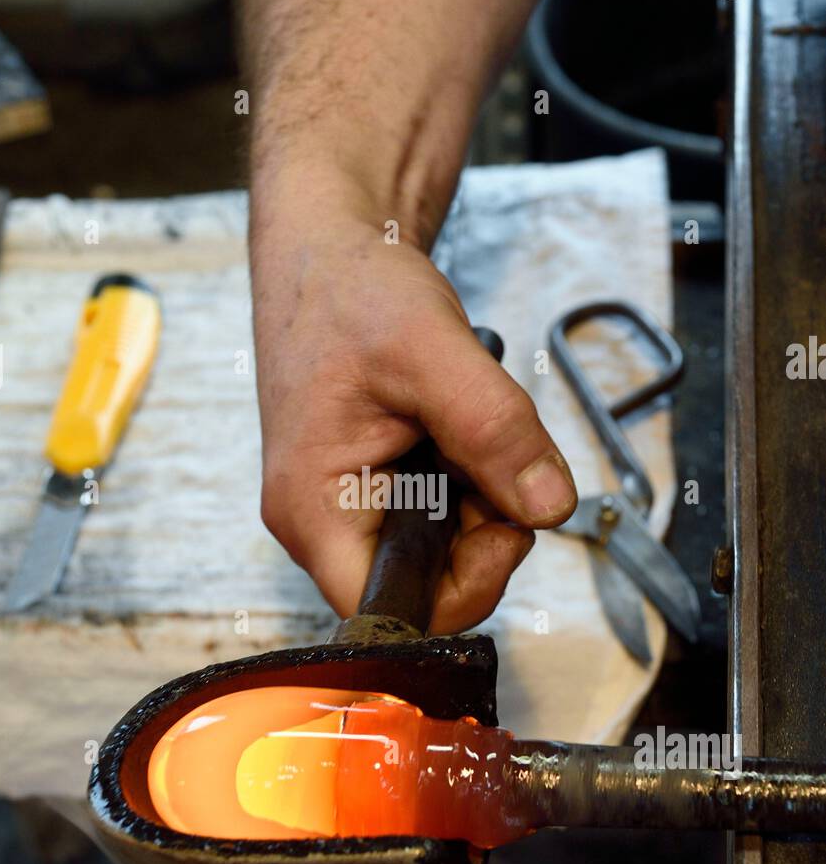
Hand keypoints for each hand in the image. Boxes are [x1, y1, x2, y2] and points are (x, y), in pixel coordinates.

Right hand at [252, 217, 576, 632]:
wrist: (327, 250)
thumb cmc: (347, 291)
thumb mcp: (430, 349)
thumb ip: (494, 429)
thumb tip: (548, 505)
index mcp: (315, 510)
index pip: (395, 613)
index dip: (466, 586)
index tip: (504, 526)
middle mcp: (325, 522)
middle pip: (428, 584)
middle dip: (484, 532)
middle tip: (497, 456)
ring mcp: (351, 505)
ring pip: (443, 549)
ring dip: (482, 498)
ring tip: (470, 423)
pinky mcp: (377, 486)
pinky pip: (441, 513)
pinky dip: (472, 478)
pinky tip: (459, 424)